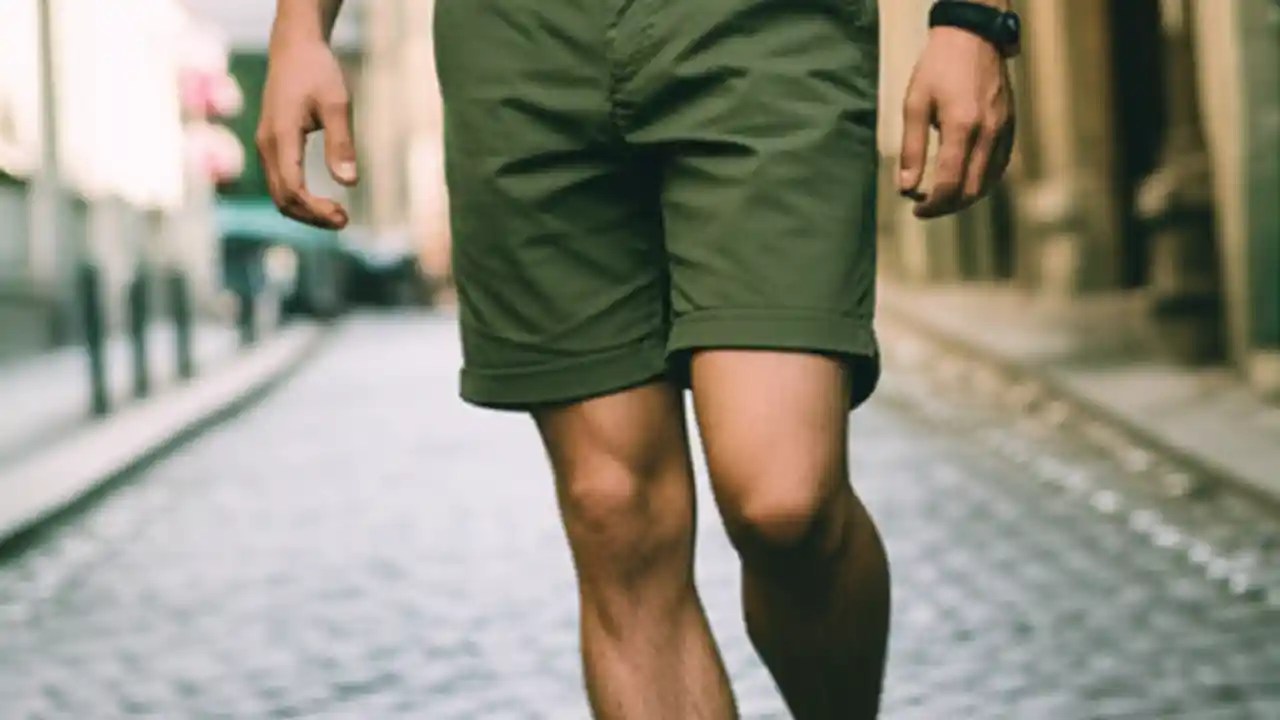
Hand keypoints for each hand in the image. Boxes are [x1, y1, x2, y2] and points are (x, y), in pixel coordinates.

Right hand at [257, 37, 357, 228]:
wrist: (294, 47)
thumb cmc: (318, 71)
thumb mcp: (337, 103)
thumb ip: (341, 143)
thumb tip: (349, 182)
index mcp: (280, 136)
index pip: (292, 187)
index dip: (315, 209)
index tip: (343, 217)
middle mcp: (267, 145)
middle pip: (281, 198)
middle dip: (311, 216)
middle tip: (344, 221)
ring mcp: (266, 146)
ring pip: (278, 194)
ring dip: (305, 211)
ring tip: (337, 216)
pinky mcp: (271, 145)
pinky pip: (279, 182)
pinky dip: (298, 199)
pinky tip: (321, 202)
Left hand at [899, 27, 1014, 218]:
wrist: (974, 38)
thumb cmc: (938, 68)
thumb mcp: (915, 104)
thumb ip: (911, 149)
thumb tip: (906, 188)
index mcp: (962, 127)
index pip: (950, 184)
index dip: (932, 205)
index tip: (916, 209)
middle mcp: (989, 133)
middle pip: (972, 191)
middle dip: (947, 207)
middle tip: (925, 208)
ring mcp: (1004, 131)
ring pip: (989, 183)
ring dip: (965, 198)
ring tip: (941, 198)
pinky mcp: (1011, 127)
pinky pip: (999, 167)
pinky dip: (981, 182)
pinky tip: (963, 181)